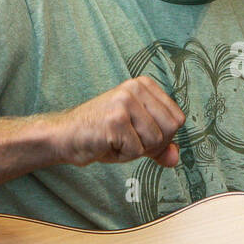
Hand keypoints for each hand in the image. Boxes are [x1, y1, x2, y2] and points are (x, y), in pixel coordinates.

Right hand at [51, 77, 184, 167]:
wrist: (66, 137)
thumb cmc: (102, 135)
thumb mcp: (137, 137)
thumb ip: (160, 146)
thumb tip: (176, 158)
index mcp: (145, 85)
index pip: (177, 119)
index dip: (162, 137)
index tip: (138, 133)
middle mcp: (136, 88)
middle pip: (170, 129)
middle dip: (151, 145)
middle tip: (126, 139)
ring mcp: (125, 101)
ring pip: (155, 141)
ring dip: (135, 150)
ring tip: (116, 140)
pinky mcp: (115, 119)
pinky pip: (136, 149)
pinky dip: (122, 155)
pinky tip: (107, 143)